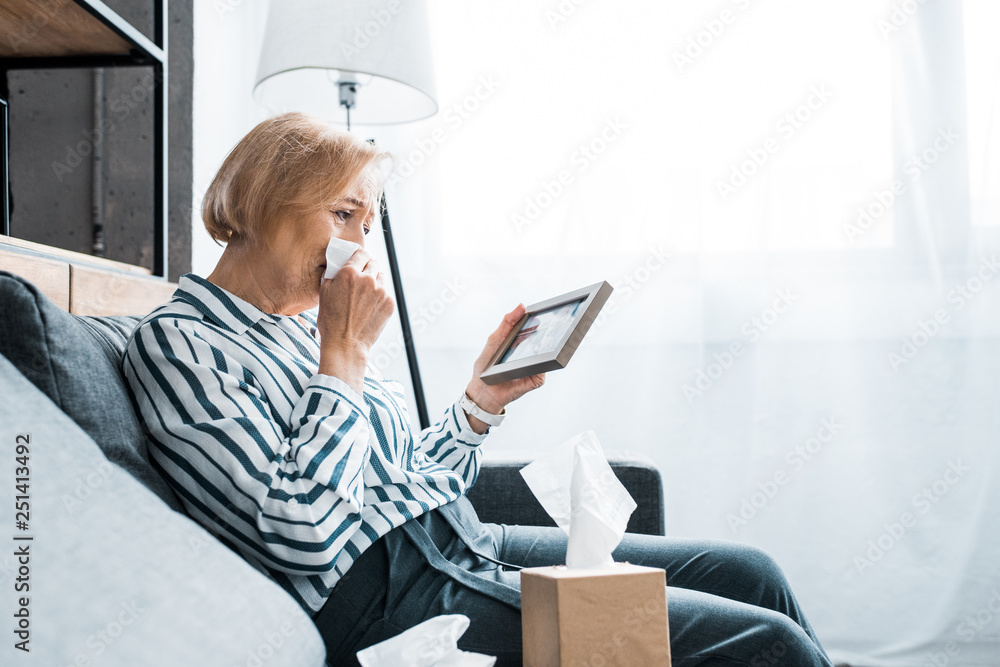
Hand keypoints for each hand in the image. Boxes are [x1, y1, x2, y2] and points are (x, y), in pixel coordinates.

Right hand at [316, 249, 393, 392]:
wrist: (346, 344)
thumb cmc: (331, 321)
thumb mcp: (324, 293)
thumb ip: (333, 275)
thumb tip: (338, 265)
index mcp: (350, 273)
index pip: (361, 253)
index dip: (358, 257)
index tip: (358, 261)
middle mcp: (368, 279)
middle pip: (373, 263)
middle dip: (367, 267)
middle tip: (361, 277)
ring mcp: (381, 291)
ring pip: (381, 276)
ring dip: (375, 280)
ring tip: (366, 293)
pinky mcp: (389, 303)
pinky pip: (386, 292)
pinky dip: (380, 295)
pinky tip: (370, 305)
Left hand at [463, 304, 545, 431]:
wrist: (482, 391)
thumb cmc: (485, 366)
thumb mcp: (494, 340)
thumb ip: (506, 323)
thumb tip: (521, 306)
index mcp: (518, 343)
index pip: (530, 329)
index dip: (534, 321)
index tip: (536, 313)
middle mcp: (528, 355)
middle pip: (542, 341)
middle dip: (544, 332)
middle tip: (542, 323)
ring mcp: (533, 368)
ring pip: (546, 356)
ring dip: (545, 348)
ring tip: (541, 340)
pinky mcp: (535, 381)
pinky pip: (542, 372)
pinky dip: (540, 367)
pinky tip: (534, 361)